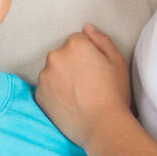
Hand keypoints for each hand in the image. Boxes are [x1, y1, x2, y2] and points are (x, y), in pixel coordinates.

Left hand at [35, 24, 130, 150]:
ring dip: (62, 78)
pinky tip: (70, 103)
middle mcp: (55, 56)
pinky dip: (55, 93)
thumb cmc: (113, 94)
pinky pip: (46, 88)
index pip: (78, 41)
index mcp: (75, 45)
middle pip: (63, 54)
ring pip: (53, 71)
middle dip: (72, 64)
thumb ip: (101, 40)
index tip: (95, 69)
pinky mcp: (39, 94)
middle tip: (88, 84)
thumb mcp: (117, 61)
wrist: (102, 127)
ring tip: (79, 95)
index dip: (88, 55)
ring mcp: (44, 76)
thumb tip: (87, 28)